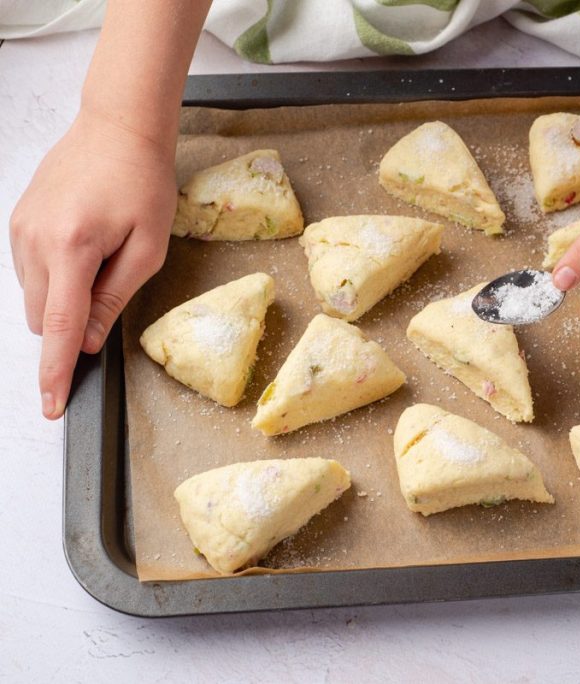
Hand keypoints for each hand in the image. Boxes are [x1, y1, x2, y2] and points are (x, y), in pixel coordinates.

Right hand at [10, 107, 174, 418]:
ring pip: (35, 298)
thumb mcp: (148, 248)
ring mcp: (18, 230)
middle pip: (44, 319)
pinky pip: (31, 272)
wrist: (117, 128)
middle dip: (73, 325)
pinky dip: (57, 277)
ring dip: (65, 298)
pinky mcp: (16, 222)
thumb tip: (92, 341)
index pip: (61, 328)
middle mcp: (33, 240)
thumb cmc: (142, 181)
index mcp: (72, 248)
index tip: (52, 404)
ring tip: (102, 255)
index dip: (57, 372)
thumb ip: (115, 298)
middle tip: (111, 285)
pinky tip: (84, 247)